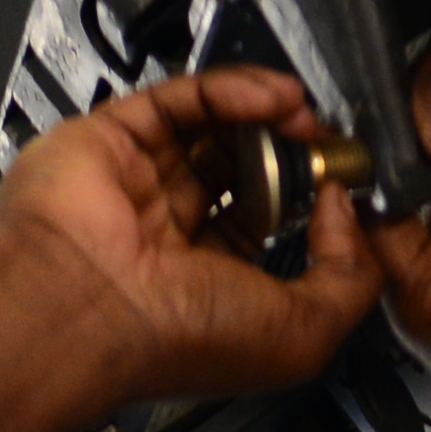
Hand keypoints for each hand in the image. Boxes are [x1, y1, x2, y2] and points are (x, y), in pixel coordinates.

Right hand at [0, 66, 387, 408]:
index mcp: (209, 286)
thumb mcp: (303, 334)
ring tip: (302, 114)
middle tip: (322, 140)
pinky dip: (232, 90)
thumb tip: (347, 210)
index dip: (311, 198)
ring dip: (265, 115)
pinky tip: (272, 98)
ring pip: (212, 127)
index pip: (267, 223)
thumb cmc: (172, 342)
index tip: (345, 178)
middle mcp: (170, 235)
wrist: (81, 310)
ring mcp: (140, 182)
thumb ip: (349, 276)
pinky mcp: (113, 137)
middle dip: (288, 150)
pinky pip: (181, 98)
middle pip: (241, 167)